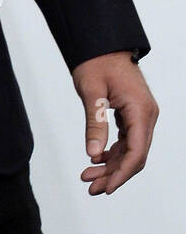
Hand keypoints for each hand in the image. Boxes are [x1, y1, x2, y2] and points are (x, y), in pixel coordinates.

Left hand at [72, 51, 157, 194]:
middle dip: (114, 174)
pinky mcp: (133, 114)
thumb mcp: (92, 92)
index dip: (122, 173)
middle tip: (91, 188)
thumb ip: (95, 123)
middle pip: (135, 155)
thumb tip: (94, 154)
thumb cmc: (97, 62)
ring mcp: (141, 115)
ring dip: (111, 166)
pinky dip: (112, 153)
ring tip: (88, 177)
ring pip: (130, 150)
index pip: (136, 152)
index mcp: (141, 110)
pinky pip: (126, 140)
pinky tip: (96, 160)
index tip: (107, 188)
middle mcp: (146, 115)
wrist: (101, 44)